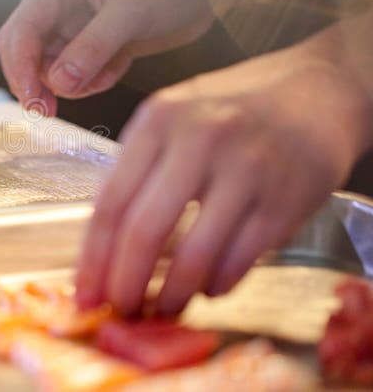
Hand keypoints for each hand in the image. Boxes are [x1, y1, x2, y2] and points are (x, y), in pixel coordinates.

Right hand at [0, 0, 214, 114]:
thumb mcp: (131, 15)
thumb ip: (92, 50)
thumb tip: (58, 84)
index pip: (22, 31)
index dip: (21, 69)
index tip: (34, 102)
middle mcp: (58, 0)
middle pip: (25, 50)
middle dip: (37, 81)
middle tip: (48, 112)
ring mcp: (74, 21)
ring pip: (50, 65)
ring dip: (71, 83)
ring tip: (106, 76)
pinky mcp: (92, 39)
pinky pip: (76, 70)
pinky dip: (91, 79)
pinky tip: (117, 68)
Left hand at [75, 27, 372, 316]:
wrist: (317, 90)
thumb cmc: (234, 107)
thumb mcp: (175, 116)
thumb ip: (140, 166)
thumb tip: (106, 243)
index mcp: (159, 118)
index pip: (110, 200)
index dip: (93, 257)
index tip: (85, 292)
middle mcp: (200, 139)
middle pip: (143, 230)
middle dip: (125, 284)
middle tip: (121, 310)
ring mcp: (247, 169)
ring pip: (194, 255)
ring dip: (172, 295)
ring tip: (163, 308)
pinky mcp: (286, 200)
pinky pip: (239, 260)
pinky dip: (216, 285)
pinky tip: (207, 289)